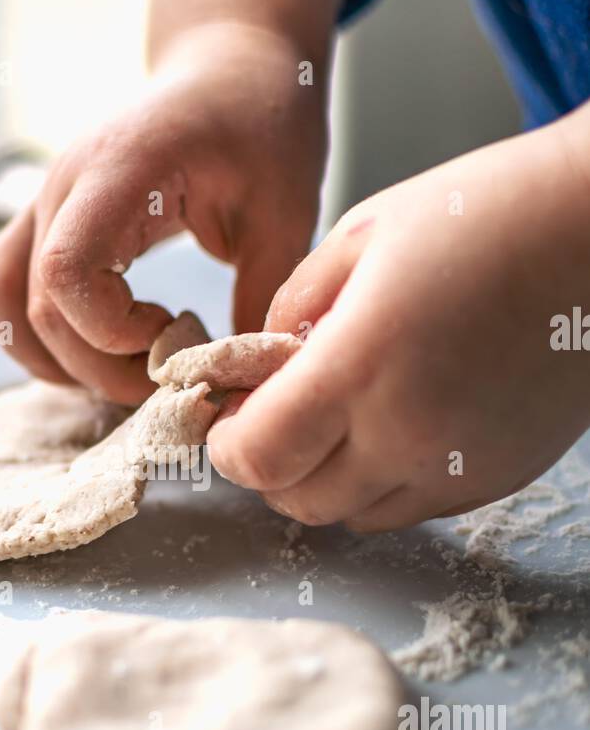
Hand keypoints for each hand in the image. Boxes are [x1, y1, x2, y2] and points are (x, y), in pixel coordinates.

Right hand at [0, 0, 346, 404]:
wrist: (228, 68)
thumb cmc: (263, 128)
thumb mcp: (285, 214)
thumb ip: (264, 297)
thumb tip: (250, 385)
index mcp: (120, 170)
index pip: (68, 274)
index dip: (115, 333)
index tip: (179, 334)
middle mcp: (63, 184)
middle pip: (40, 308)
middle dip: (103, 366)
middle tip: (172, 374)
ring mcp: (44, 200)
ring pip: (6, 306)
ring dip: (61, 360)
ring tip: (132, 370)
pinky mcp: (43, 219)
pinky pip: (5, 291)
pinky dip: (40, 337)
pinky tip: (102, 351)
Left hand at [208, 110, 589, 529]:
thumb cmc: (488, 214)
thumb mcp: (363, 234)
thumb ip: (293, 307)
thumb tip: (263, 366)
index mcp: (361, 366)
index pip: (258, 458)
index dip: (228, 446)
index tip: (229, 416)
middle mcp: (408, 434)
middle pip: (298, 501)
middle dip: (269, 466)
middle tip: (273, 417)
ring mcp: (459, 466)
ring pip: (354, 515)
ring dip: (326, 479)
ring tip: (338, 418)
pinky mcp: (500, 478)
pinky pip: (413, 507)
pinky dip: (384, 481)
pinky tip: (397, 423)